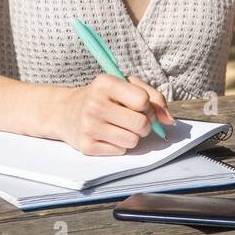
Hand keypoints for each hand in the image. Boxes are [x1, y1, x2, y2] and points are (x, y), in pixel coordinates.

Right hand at [43, 74, 174, 154]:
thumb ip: (152, 97)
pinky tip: (107, 135)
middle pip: (141, 124)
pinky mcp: (87, 146)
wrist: (65, 111)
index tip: (142, 108)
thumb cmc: (102, 97)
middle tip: (134, 121)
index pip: (143, 100)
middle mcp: (95, 104)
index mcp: (105, 83)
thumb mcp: (124, 85)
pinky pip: (120, 152)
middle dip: (144, 125)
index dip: (149, 108)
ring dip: (132, 137)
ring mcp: (89, 126)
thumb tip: (169, 120)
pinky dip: (119, 146)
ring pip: (133, 141)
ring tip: (119, 127)